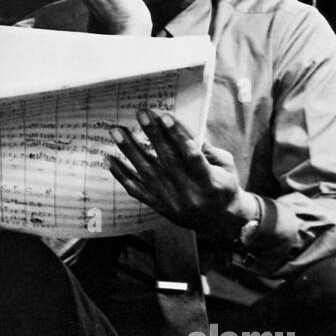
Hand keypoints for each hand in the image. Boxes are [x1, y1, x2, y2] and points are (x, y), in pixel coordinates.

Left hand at [108, 108, 256, 240]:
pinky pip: (135, 190)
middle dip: (152, 134)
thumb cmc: (225, 186)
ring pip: (147, 173)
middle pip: (166, 160)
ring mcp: (170, 201)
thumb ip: (207, 150)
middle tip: (140, 114)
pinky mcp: (158, 206)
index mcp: (209, 181)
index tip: (165, 116)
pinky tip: (109, 159)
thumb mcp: (226, 167)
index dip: (179, 135)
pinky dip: (121, 174)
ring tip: (117, 132)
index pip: (192, 155)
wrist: (220, 222)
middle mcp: (188, 192)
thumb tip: (184, 131)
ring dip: (129, 150)